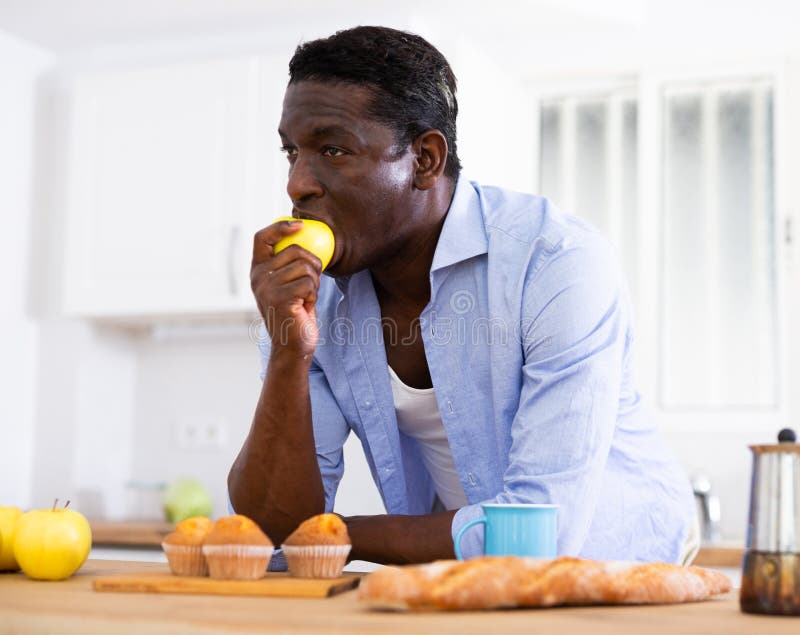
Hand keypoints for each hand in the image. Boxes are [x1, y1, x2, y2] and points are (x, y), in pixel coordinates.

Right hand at [251, 219, 322, 356]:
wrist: (293, 346)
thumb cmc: (297, 313)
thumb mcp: (289, 284)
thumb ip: (290, 263)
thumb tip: (306, 234)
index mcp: (257, 270)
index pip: (262, 237)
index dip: (281, 227)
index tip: (301, 226)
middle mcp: (257, 277)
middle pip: (295, 250)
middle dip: (313, 264)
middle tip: (311, 283)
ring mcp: (266, 287)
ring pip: (305, 267)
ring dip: (314, 283)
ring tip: (306, 298)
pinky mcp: (279, 298)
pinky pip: (309, 283)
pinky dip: (314, 294)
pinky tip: (305, 307)